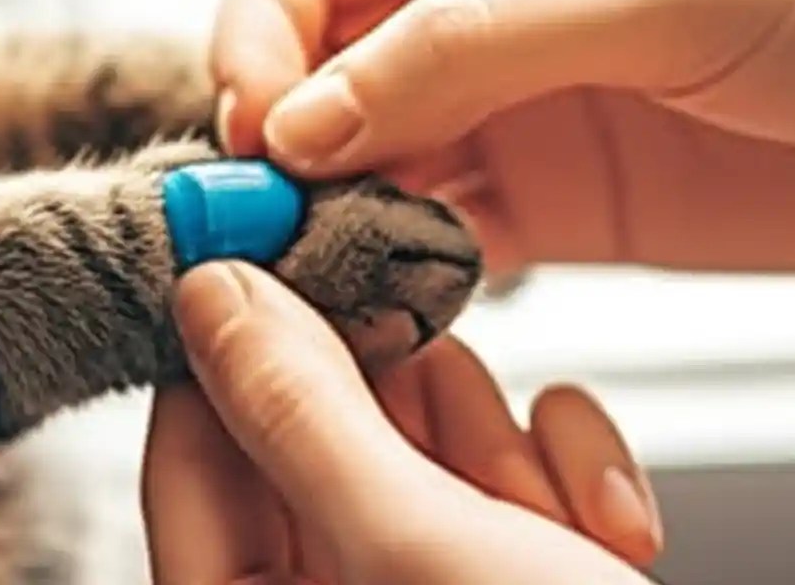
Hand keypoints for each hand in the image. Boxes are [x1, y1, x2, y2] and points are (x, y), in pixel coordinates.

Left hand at [144, 262, 661, 583]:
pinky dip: (559, 474)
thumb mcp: (412, 547)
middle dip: (391, 394)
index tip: (264, 243)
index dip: (225, 341)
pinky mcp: (508, 567)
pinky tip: (605, 528)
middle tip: (428, 347)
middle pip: (312, 428)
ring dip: (487, 438)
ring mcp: (420, 583)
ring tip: (536, 501)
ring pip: (414, 431)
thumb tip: (211, 296)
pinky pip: (502, 469)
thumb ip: (296, 414)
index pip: (189, 449)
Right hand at [211, 0, 794, 276]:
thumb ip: (468, 44)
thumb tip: (308, 116)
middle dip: (283, 126)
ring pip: (365, 145)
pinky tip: (401, 280)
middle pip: (321, 51)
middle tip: (265, 207)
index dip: (262, 24)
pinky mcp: (546, 192)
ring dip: (332, 200)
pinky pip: (436, 221)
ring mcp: (511, 96)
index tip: (255, 115)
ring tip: (327, 254)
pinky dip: (402, 255)